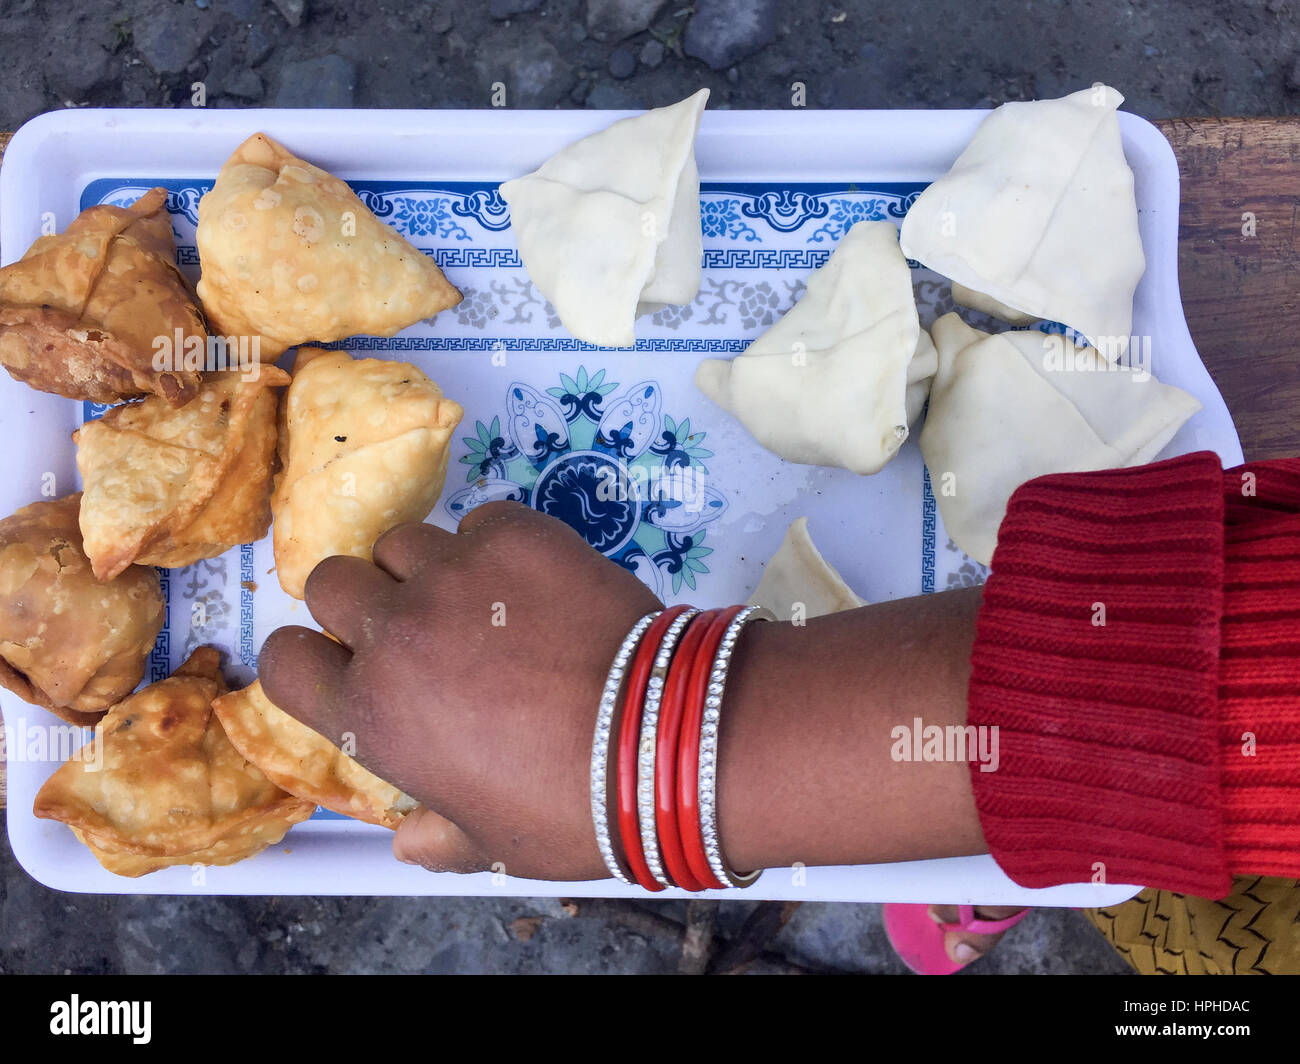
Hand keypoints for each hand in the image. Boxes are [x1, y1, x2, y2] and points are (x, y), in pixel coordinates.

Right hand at [259, 501, 661, 880]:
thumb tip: (411, 840)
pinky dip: (495, 546)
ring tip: (478, 600)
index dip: (308, 661)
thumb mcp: (492, 845)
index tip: (340, 663)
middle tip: (413, 625)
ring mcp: (455, 574)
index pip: (283, 661)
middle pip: (330, 581)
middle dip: (360, 601)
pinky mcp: (516, 535)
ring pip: (401, 542)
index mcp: (372, 712)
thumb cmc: (573, 804)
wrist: (665, 736)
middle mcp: (397, 632)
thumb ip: (437, 836)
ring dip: (425, 568)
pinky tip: (533, 582)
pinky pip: (478, 522)